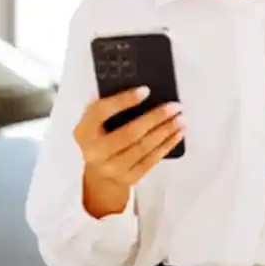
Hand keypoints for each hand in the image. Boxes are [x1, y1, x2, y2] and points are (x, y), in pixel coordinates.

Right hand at [73, 86, 183, 216]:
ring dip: (166, 131)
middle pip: (129, 132)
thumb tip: (136, 87)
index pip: (102, 112)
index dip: (124, 100)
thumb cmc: (100, 138)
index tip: (145, 90)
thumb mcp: (95, 122)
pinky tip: (177, 134)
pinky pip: (151, 161)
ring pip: (144, 147)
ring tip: (180, 119)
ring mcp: (112, 168)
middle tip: (175, 106)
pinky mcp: (128, 178)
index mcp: (84, 131)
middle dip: (156, 118)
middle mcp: (95, 152)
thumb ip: (108, 106)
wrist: (99, 174)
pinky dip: (167, 145)